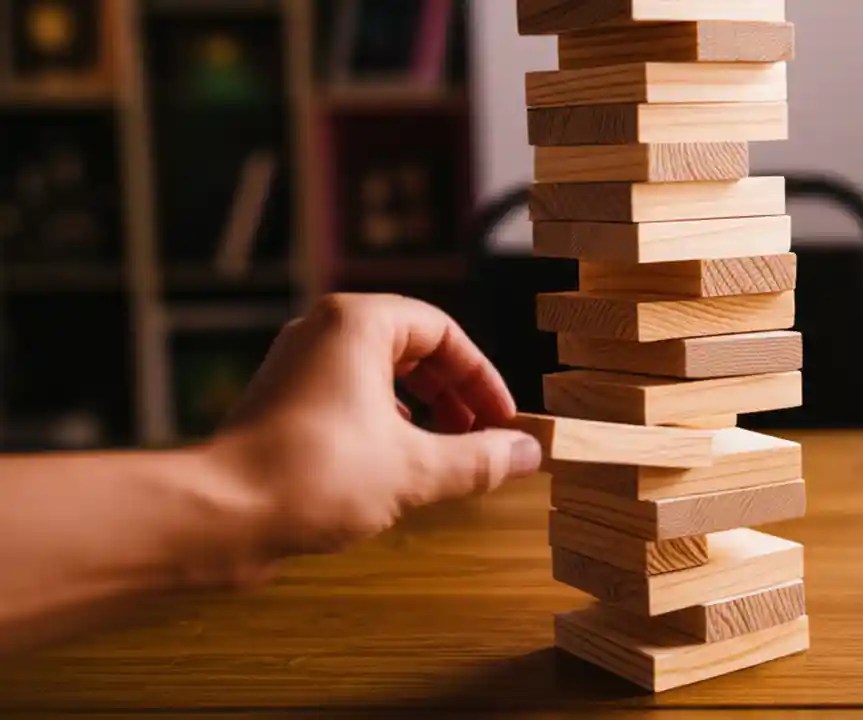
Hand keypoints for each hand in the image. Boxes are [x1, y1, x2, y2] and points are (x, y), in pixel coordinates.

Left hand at [209, 293, 541, 562]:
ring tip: (447, 451)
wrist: (219, 515)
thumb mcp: (417, 469)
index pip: (442, 331)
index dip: (481, 376)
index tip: (502, 420)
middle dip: (454, 392)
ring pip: (380, 374)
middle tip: (481, 433)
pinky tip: (398, 463)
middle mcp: (323, 332)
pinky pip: (350, 397)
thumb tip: (529, 452)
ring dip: (423, 409)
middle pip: (412, 347)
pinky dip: (386, 422)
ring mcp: (297, 367)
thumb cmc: (313, 477)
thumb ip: (480, 458)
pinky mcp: (283, 403)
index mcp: (357, 324)